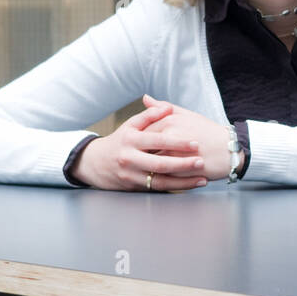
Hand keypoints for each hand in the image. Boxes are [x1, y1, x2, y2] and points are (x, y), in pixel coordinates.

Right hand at [72, 99, 206, 191]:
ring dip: (183, 182)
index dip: (177, 142)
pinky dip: (174, 188)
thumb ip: (150, 115)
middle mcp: (129, 158)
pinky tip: (190, 185)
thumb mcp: (130, 125)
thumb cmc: (119, 141)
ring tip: (202, 179)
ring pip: (160, 181)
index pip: (158, 141)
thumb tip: (168, 107)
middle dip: (182, 164)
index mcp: (131, 140)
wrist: (94, 163)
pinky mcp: (133, 187)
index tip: (195, 143)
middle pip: (159, 164)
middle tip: (201, 161)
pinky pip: (157, 189)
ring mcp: (131, 175)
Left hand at [139, 94, 234, 179]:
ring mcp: (172, 154)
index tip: (136, 145)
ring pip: (150, 162)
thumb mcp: (186, 114)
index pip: (142, 130)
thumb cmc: (209, 131)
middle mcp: (168, 136)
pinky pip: (160, 175)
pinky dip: (156, 176)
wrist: (230, 149)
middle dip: (138, 154)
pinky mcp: (178, 171)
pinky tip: (156, 177)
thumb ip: (163, 107)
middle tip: (135, 159)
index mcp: (168, 121)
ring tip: (145, 168)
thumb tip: (145, 98)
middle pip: (143, 147)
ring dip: (145, 166)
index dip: (137, 140)